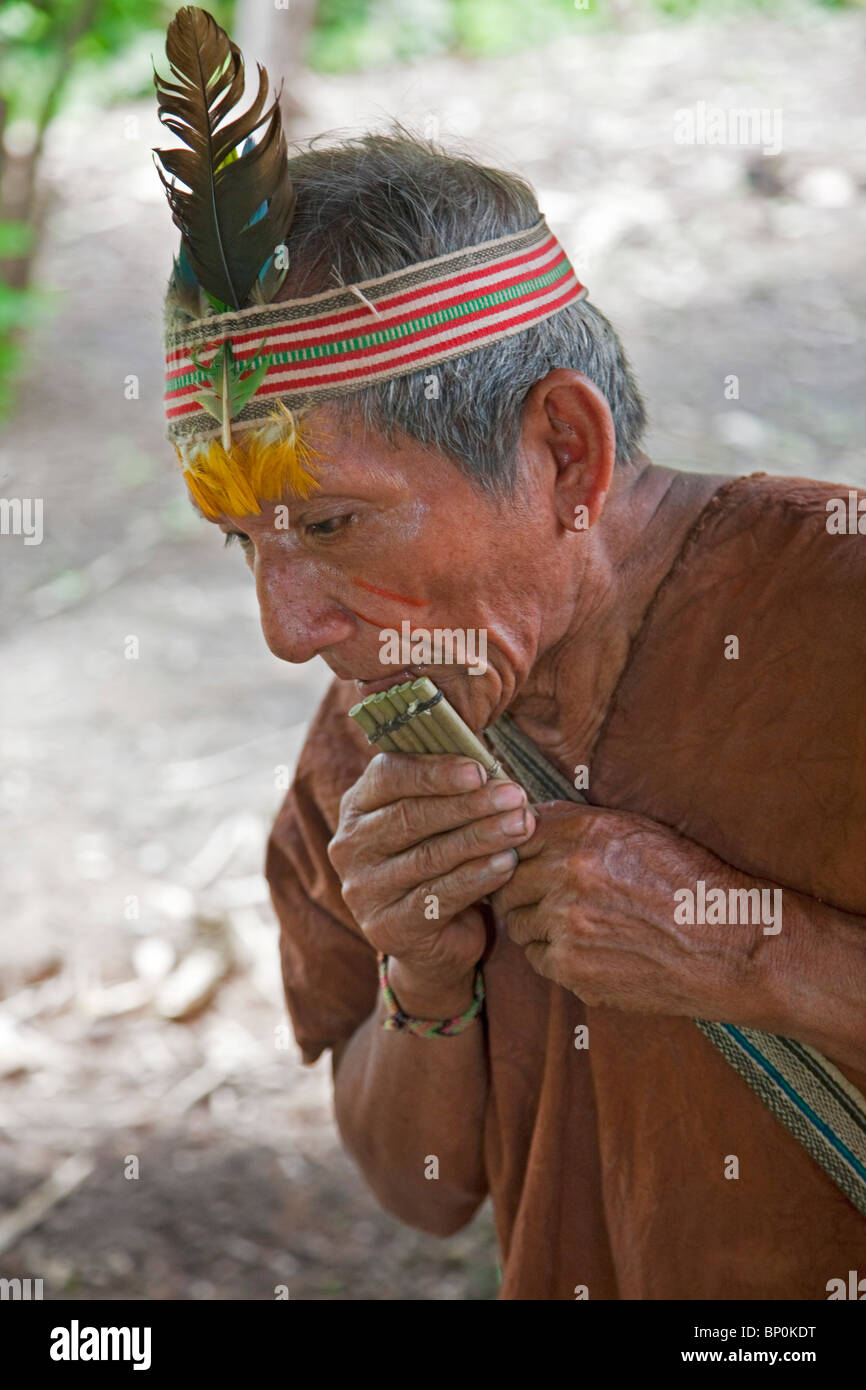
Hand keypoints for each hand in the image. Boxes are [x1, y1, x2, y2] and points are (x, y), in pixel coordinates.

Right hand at [327, 753, 536, 998]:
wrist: (434, 940)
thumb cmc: (441, 863)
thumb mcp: (437, 822)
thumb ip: (450, 791)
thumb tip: (492, 764)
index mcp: (357, 807)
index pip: (388, 775)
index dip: (434, 771)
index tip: (480, 770)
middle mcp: (350, 846)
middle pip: (410, 816)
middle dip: (469, 804)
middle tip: (514, 797)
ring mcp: (364, 890)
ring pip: (428, 856)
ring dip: (481, 837)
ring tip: (520, 826)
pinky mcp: (388, 927)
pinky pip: (438, 896)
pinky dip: (477, 877)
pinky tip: (507, 863)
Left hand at [490, 801, 770, 1022]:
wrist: (729, 943)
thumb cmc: (688, 882)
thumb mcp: (637, 830)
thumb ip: (577, 825)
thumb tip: (528, 824)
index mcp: (582, 833)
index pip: (515, 835)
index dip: (519, 850)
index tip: (526, 860)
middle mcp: (567, 874)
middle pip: (506, 881)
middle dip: (520, 888)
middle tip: (544, 896)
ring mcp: (566, 924)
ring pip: (517, 923)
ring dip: (535, 923)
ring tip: (575, 924)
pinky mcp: (572, 968)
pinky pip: (537, 958)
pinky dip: (553, 956)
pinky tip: (587, 949)